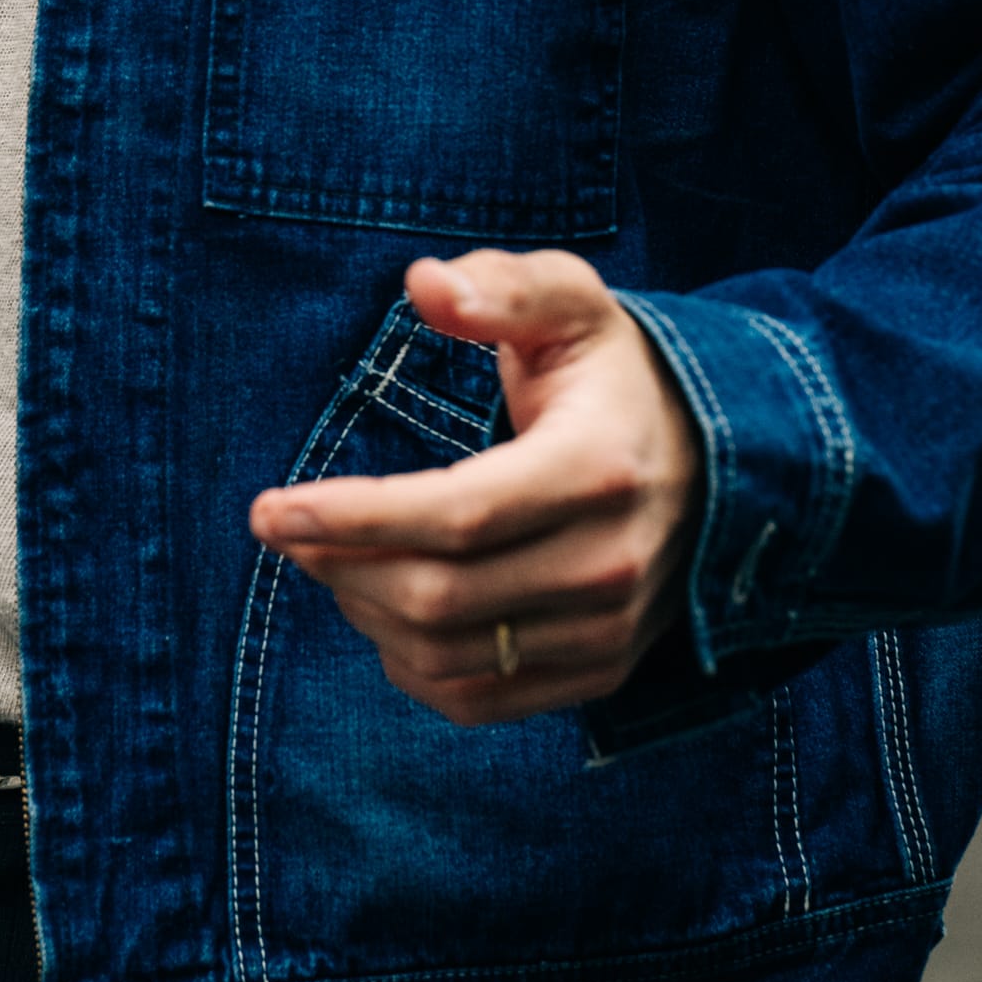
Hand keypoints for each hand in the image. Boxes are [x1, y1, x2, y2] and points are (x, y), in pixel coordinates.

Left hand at [249, 250, 704, 726]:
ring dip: (365, 613)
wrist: (711, 455)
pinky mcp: (600, 670)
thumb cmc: (611, 370)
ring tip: (330, 559)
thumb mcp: (569, 302)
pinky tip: (379, 612)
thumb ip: (499, 287)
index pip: (456, 514)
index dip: (353, 517)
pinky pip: (480, 697)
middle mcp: (611, 562)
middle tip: (285, 528)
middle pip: (440, 594)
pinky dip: (410, 666)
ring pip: (449, 653)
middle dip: (339, 564)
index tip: (269, 509)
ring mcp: (610, 628)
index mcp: (599, 468)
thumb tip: (423, 284)